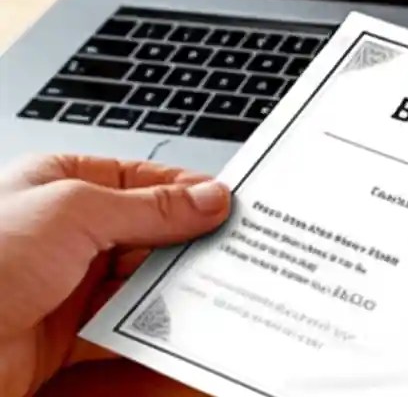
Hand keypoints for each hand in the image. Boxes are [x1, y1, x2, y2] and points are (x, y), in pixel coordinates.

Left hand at [0, 154, 230, 396]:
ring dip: (177, 288)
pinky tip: (181, 328)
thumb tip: (208, 198)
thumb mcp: (75, 212)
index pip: (144, 181)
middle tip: (236, 252)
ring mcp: (67, 283)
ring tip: (217, 291)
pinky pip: (127, 327)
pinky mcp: (68, 334)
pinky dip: (156, 329)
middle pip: (150, 233)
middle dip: (190, 244)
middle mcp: (65, 231)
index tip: (234, 208)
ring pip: (143, 281)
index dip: (191, 193)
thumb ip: (149, 207)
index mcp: (62, 182)